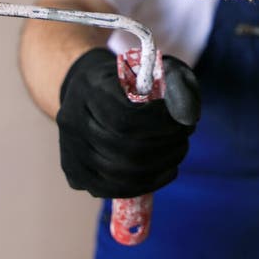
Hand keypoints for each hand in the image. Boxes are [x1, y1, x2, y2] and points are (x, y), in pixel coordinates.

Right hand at [56, 47, 199, 198]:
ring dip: (160, 166)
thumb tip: (189, 116)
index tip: (183, 120)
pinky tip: (166, 170)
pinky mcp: (74, 174)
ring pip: (119, 174)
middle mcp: (71, 119)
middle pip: (124, 149)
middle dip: (166, 146)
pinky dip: (147, 184)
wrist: (87, 92)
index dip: (160, 125)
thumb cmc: (126, 78)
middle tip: (185, 135)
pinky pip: (113, 190)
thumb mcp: (153, 67)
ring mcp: (69, 150)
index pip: (125, 119)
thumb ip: (175, 83)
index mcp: (89, 87)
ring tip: (178, 149)